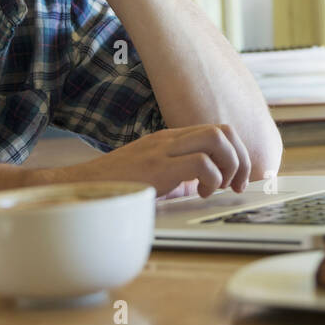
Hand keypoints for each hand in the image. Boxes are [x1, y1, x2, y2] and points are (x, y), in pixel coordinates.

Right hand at [78, 124, 252, 199]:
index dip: (238, 153)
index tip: (239, 178)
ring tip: (220, 188)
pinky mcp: (158, 166)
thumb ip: (182, 173)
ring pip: (217, 139)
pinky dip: (212, 180)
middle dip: (241, 159)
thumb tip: (212, 183)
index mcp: (171, 138)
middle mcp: (170, 138)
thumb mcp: (157, 175)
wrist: (83, 187)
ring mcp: (163, 149)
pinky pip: (202, 163)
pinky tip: (200, 194)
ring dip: (230, 165)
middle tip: (237, 185)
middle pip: (224, 130)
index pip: (218, 130)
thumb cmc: (118, 186)